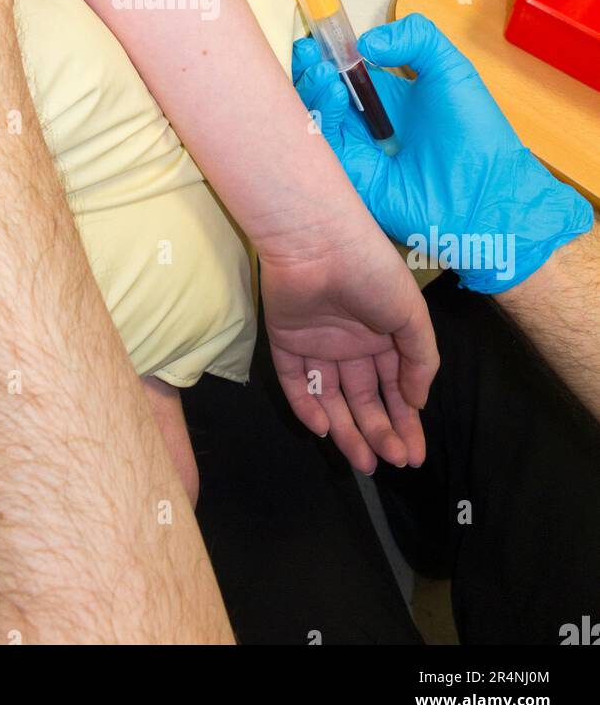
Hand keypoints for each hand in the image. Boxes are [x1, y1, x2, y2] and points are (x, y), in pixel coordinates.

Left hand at [260, 235, 435, 473]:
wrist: (320, 243)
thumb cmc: (372, 273)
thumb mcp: (411, 315)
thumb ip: (420, 360)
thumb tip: (418, 402)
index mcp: (384, 336)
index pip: (395, 388)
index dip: (405, 421)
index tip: (414, 455)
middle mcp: (351, 344)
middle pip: (365, 399)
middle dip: (380, 431)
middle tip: (393, 461)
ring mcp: (318, 344)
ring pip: (333, 397)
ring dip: (348, 429)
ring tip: (365, 461)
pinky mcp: (285, 341)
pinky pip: (295, 382)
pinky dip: (308, 407)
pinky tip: (325, 429)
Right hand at [293, 13, 593, 291]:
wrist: (485, 190)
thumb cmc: (476, 132)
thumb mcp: (450, 69)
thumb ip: (416, 38)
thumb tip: (366, 41)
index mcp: (385, 98)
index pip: (343, 72)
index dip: (327, 54)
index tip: (318, 37)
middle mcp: (365, 124)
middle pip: (321, 94)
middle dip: (309, 69)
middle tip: (307, 50)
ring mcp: (355, 150)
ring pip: (315, 117)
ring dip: (312, 89)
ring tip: (324, 71)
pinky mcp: (349, 177)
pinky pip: (323, 146)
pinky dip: (321, 116)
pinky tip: (334, 93)